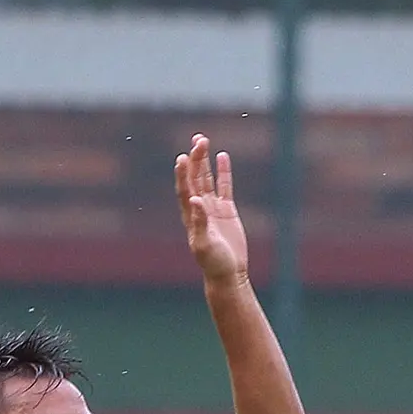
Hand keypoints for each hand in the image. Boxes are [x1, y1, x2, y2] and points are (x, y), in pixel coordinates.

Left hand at [176, 134, 248, 283]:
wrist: (228, 273)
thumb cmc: (213, 263)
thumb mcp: (204, 244)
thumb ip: (199, 223)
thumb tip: (195, 201)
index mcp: (189, 215)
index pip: (184, 189)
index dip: (184, 173)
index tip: (184, 157)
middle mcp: (198, 208)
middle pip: (195, 178)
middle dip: (195, 159)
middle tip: (198, 140)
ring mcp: (212, 208)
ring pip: (207, 178)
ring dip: (204, 161)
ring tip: (203, 141)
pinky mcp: (226, 210)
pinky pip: (224, 186)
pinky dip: (223, 172)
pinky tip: (222, 156)